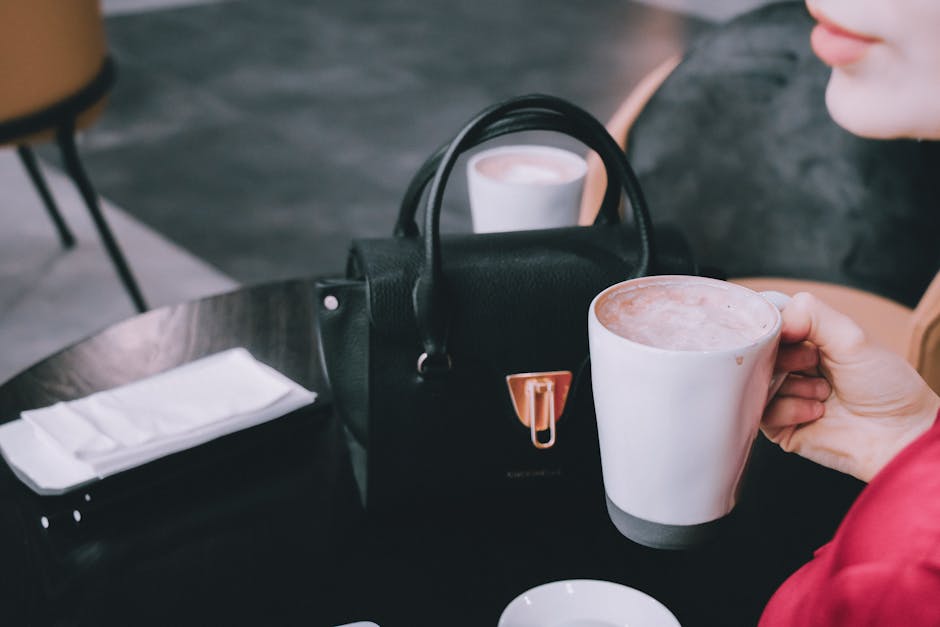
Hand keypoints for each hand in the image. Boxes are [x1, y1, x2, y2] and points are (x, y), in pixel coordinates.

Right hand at [761, 292, 939, 481]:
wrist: (900, 436)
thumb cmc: (885, 386)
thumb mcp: (852, 337)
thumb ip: (811, 314)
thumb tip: (775, 318)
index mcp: (807, 341)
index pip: (769, 326)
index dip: (774, 329)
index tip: (791, 335)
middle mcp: (793, 367)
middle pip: (758, 354)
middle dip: (786, 358)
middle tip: (813, 362)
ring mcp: (785, 396)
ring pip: (758, 383)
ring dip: (793, 386)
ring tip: (824, 393)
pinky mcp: (781, 426)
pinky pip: (763, 412)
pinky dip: (790, 409)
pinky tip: (817, 412)